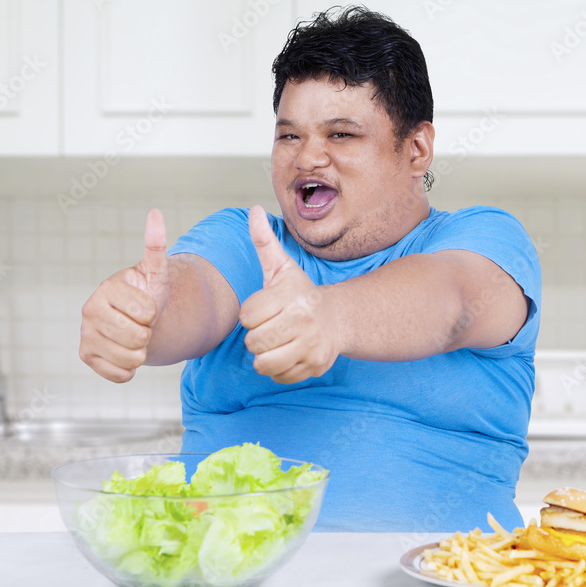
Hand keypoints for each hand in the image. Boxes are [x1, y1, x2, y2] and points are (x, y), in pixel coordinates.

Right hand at [79, 209, 169, 382]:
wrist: (135, 320)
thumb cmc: (146, 294)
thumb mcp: (155, 272)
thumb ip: (155, 246)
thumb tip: (155, 213)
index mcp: (107, 289)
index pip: (146, 312)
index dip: (153, 313)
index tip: (146, 306)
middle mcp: (89, 310)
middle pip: (137, 337)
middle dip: (148, 333)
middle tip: (141, 324)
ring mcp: (85, 334)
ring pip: (131, 359)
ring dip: (141, 352)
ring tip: (134, 338)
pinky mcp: (86, 356)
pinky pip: (121, 375)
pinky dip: (130, 370)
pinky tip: (125, 353)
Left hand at [239, 205, 340, 382]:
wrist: (338, 319)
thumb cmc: (300, 293)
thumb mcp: (282, 267)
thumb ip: (264, 241)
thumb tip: (253, 210)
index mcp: (292, 297)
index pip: (247, 317)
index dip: (251, 314)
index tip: (265, 309)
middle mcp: (304, 322)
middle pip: (253, 342)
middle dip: (257, 336)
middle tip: (271, 327)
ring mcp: (311, 346)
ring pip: (263, 364)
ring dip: (264, 356)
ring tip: (276, 342)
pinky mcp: (314, 367)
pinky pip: (278, 376)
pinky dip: (278, 369)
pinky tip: (289, 353)